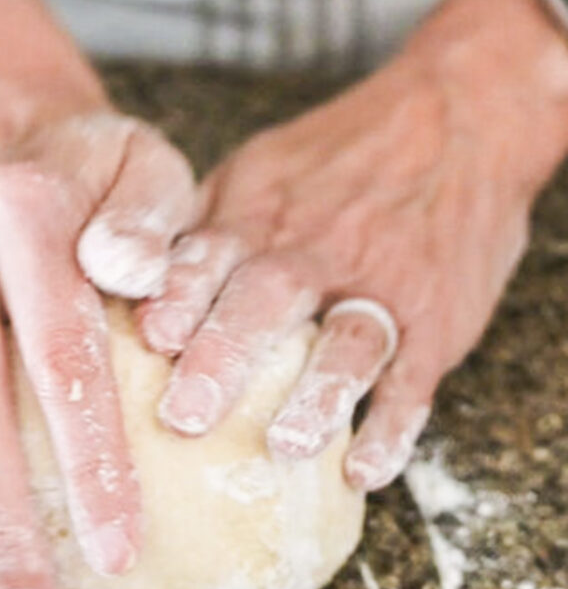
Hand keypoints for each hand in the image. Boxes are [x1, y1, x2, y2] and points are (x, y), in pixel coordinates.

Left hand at [143, 0, 567, 489]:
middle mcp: (315, 252)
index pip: (213, 256)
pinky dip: (392, 428)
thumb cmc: (341, 160)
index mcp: (262, 217)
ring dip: (317, 395)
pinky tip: (364, 471)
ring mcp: (380, 289)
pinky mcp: (433, 324)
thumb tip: (125, 284)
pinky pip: (413, 380)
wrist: (462, 117)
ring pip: (348, 344)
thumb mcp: (259, 169)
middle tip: (189, 415)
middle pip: (268, 301)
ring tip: (287, 445)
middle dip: (226, 357)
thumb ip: (199, 231)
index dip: (183, 297)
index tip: (154, 337)